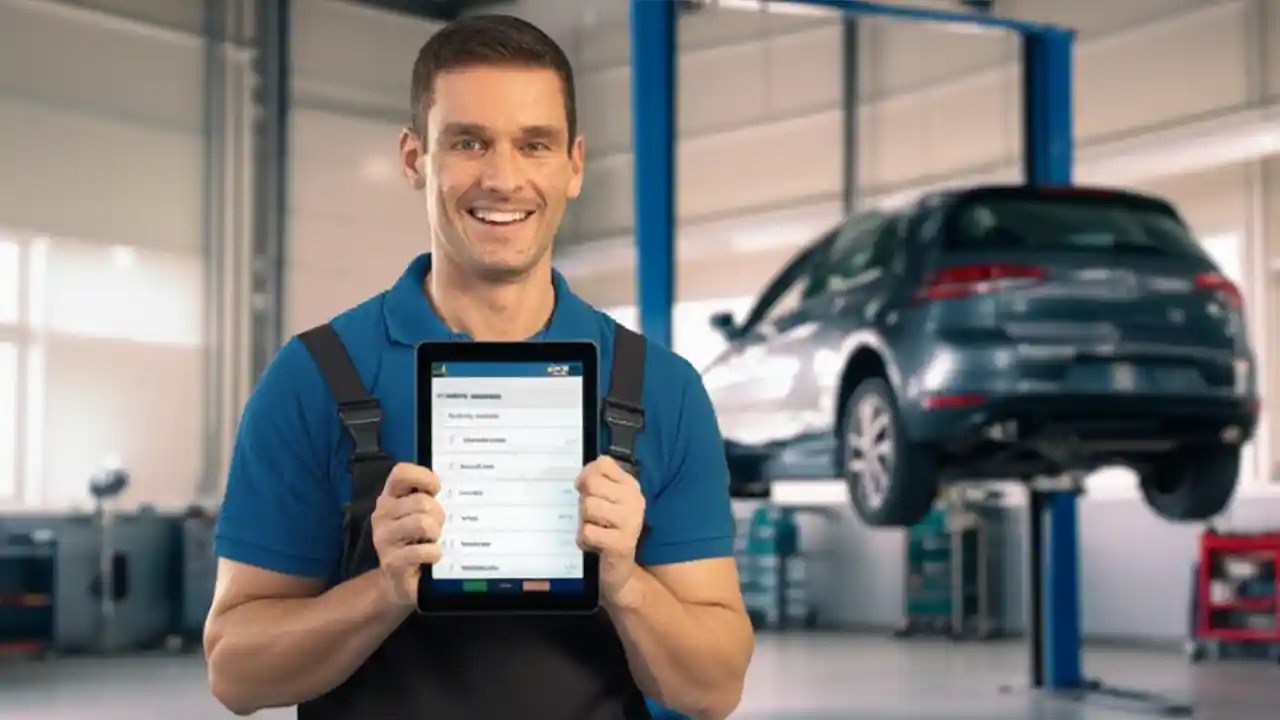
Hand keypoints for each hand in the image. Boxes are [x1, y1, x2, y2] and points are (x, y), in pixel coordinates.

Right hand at [371, 462, 443, 608]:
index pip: (401, 473)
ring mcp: (384, 539)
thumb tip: (450, 485)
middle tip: (436, 527)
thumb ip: (426, 496)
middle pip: (422, 502)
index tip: (435, 489)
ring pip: (423, 524)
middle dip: (438, 515)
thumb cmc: (414, 539)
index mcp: (389, 497)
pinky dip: (434, 554)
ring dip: (436, 534)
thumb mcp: (417, 513)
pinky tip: (430, 557)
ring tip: (431, 541)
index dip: (423, 477)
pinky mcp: (393, 562)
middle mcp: (382, 514)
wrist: (397, 580)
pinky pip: (425, 551)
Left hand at [576, 455, 645, 606]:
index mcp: (631, 486)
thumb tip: (583, 475)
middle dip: (584, 501)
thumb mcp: (603, 502)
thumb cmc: (606, 532)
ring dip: (584, 521)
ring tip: (595, 530)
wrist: (619, 571)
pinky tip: (594, 545)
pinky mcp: (622, 543)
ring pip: (588, 506)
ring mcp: (631, 521)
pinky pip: (587, 531)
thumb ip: (595, 480)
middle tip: (593, 517)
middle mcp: (635, 500)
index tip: (588, 491)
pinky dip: (583, 540)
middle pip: (592, 484)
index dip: (586, 476)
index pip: (602, 463)